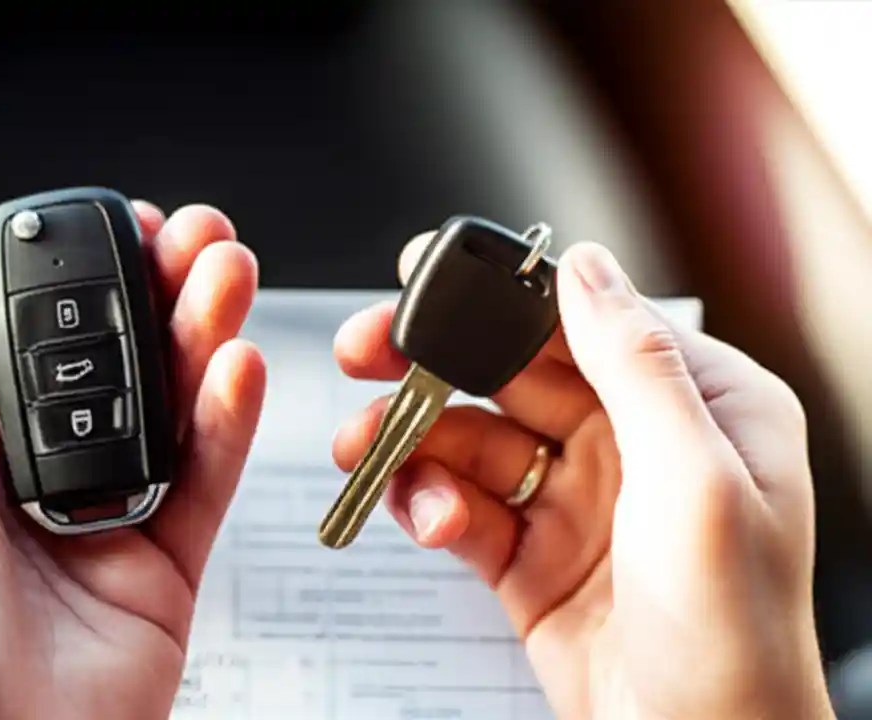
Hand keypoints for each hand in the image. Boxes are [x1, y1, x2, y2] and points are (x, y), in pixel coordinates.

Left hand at [0, 202, 265, 719]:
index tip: (115, 236)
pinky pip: (205, 486)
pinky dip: (227, 423)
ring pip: (174, 414)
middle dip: (160, 299)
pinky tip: (237, 364)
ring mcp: (113, 530)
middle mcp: (48, 494)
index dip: (82, 293)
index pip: (39, 357)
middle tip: (193, 238)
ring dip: (204, 337)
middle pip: (120, 373)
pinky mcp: (168, 574)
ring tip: (226, 271)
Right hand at [333, 238, 835, 718]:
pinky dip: (429, 505)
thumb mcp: (696, 478)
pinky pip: (459, 504)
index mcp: (696, 403)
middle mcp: (632, 442)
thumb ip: (635, 365)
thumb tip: (584, 266)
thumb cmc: (734, 629)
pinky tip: (430, 519)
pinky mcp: (528, 553)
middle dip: (430, 360)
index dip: (497, 294)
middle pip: (507, 371)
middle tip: (364, 353)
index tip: (421, 278)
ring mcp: (574, 499)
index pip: (583, 319)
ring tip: (366, 449)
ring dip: (412, 439)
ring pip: (470, 438)